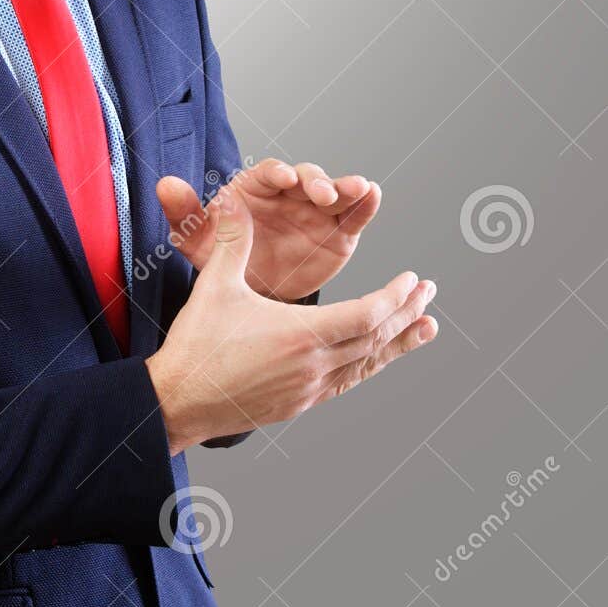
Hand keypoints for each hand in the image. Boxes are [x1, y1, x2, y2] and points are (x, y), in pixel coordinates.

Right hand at [145, 190, 436, 454]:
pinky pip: (347, 381)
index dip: (395, 297)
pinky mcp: (300, 402)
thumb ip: (232, 242)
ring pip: (367, 364)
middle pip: (376, 338)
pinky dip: (370, 364)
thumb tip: (234, 204)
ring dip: (398, 343)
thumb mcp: (215, 286)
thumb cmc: (196, 345)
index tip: (413, 279)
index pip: (368, 314)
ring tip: (427, 328)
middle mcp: (313, 365)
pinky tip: (378, 358)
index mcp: (300, 334)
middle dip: (406, 313)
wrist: (178, 400)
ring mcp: (309, 388)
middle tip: (429, 294)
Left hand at [157, 161, 379, 300]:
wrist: (252, 298)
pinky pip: (354, 215)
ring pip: (335, 192)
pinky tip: (373, 195)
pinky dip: (366, 203)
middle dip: (315, 182)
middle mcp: (289, 194)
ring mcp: (317, 211)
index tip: (281, 178)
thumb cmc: (223, 261)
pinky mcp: (339, 232)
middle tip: (322, 193)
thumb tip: (165, 184)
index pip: (267, 174)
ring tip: (359, 188)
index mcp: (254, 190)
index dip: (275, 174)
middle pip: (306, 178)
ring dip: (347, 186)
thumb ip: (185, 214)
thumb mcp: (199, 242)